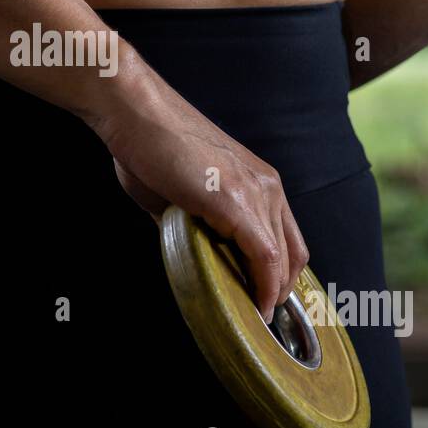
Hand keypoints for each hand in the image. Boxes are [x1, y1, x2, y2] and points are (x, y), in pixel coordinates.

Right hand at [90, 63, 309, 323]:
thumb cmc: (147, 144)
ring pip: (282, 258)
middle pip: (294, 252)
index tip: (265, 299)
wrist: (134, 111)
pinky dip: (263, 287)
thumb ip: (191, 218)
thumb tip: (187, 246)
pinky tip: (256, 305)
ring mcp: (254, 191)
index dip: (280, 274)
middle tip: (261, 314)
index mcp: (257, 179)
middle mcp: (266, 184)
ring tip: (255, 315)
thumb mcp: (179, 190)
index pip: (286, 237)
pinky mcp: (235, 202)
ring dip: (271, 293)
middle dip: (281, 289)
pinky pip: (264, 256)